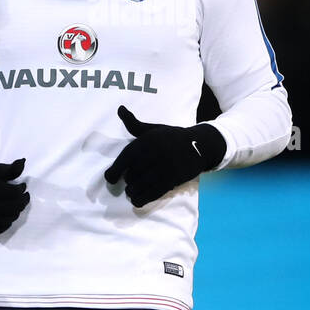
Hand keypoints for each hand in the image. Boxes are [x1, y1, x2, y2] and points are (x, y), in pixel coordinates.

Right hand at [0, 157, 29, 234]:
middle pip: (12, 207)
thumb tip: (23, 161)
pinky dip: (7, 222)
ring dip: (16, 212)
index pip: (13, 192)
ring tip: (16, 205)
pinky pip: (1, 228)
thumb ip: (11, 168)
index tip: (22, 186)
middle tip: (25, 197)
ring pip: (8, 219)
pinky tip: (7, 213)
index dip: (22, 189)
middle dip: (23, 202)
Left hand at [104, 106, 225, 206]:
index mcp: (148, 141)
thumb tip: (120, 109)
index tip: (110, 178)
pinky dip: (143, 198)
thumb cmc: (170, 137)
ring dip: (133, 191)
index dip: (115, 171)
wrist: (199, 145)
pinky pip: (155, 192)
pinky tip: (137, 200)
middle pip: (133, 173)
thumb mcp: (152, 129)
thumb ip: (133, 124)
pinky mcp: (175, 179)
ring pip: (143, 184)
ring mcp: (166, 167)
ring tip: (131, 191)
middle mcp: (156, 154)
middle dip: (128, 180)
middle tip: (128, 182)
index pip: (126, 158)